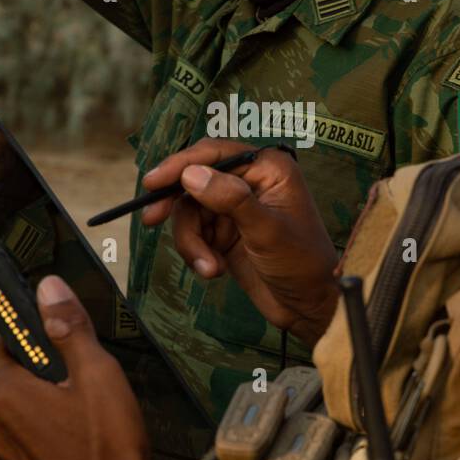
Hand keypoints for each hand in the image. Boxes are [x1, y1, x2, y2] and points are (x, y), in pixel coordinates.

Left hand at [0, 276, 168, 459]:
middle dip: (41, 383)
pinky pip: (30, 458)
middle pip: (10, 389)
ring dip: (45, 419)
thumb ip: (69, 327)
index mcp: (4, 396)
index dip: (28, 342)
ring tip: (90, 425)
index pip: (0, 350)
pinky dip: (50, 452)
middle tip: (86, 388)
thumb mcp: (98, 374)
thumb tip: (47, 286)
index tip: (59, 346)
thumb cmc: (110, 445)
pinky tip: (85, 456)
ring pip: (20, 425)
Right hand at [141, 140, 339, 346]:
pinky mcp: (225, 233)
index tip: (153, 182)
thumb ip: (231, 199)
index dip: (181, 164)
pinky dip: (197, 253)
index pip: (214, 153)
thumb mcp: (267, 230)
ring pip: (190, 212)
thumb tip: (192, 174)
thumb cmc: (302, 263)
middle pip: (194, 181)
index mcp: (267, 168)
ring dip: (191, 241)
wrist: (307, 306)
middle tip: (151, 218)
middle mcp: (249, 181)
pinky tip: (213, 270)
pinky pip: (194, 234)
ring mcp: (235, 208)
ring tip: (209, 267)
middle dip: (177, 206)